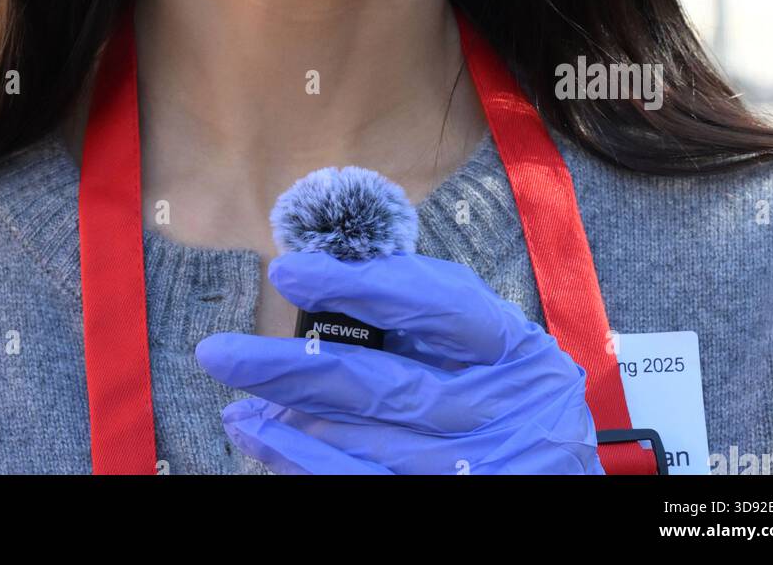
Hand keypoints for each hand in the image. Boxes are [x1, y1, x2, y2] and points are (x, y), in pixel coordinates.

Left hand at [194, 250, 603, 474]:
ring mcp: (476, 468)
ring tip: (232, 395)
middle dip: (295, 368)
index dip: (361, 288)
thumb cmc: (508, 386)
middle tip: (221, 352)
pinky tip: (262, 438)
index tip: (288, 272)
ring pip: (367, 441)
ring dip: (288, 420)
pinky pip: (363, 484)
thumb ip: (427, 311)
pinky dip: (305, 461)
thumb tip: (329, 284)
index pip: (437, 309)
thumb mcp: (491, 340)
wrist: (552, 467)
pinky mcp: (446, 501)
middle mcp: (498, 410)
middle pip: (387, 385)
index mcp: (515, 350)